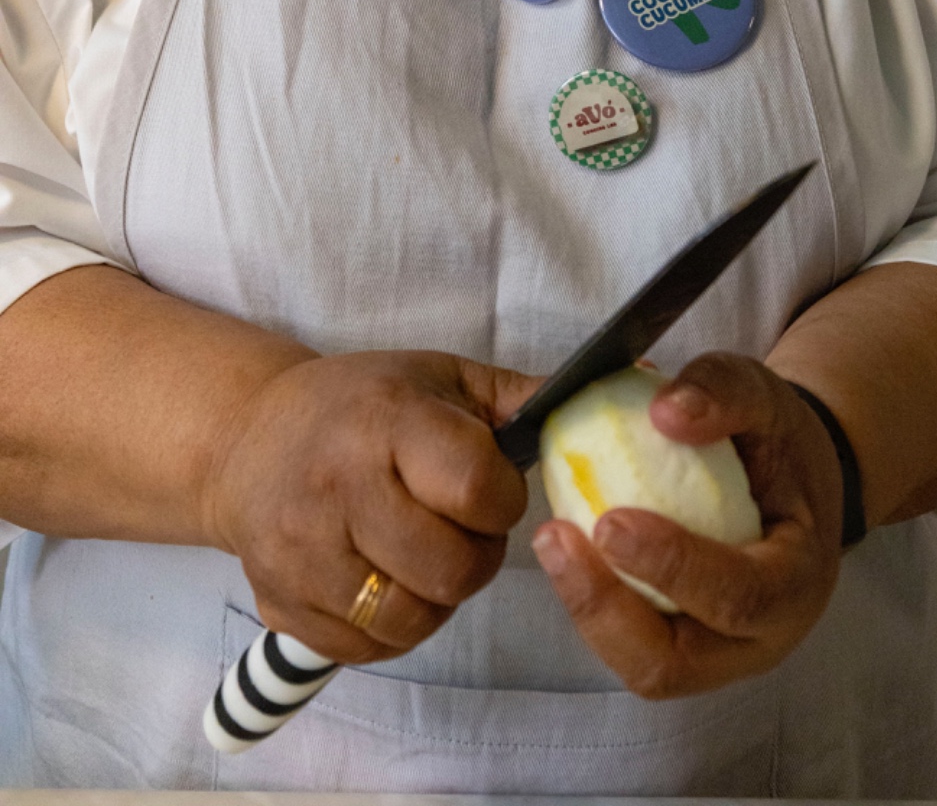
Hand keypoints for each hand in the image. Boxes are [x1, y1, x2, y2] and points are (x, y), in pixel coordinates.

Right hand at [204, 350, 537, 666]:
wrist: (245, 438)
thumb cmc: (359, 404)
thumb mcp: (440, 378)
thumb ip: (518, 400)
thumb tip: (599, 407)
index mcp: (386, 420)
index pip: (477, 488)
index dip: (503, 499)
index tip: (491, 487)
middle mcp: (337, 487)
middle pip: (451, 568)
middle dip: (476, 554)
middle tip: (460, 526)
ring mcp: (301, 553)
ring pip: (412, 621)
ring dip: (438, 597)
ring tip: (426, 552)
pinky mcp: (279, 604)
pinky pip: (368, 650)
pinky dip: (394, 629)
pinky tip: (389, 579)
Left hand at [531, 353, 843, 698]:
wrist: (792, 479)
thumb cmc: (780, 444)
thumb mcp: (767, 397)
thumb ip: (726, 392)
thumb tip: (666, 411)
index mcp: (797, 581)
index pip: (740, 597)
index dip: (674, 568)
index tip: (611, 523)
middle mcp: (759, 637)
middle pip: (675, 664)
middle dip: (606, 609)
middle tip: (556, 541)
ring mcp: (716, 652)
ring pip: (642, 665)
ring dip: (588, 609)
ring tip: (551, 540)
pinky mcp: (678, 642)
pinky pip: (629, 640)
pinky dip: (592, 600)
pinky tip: (565, 544)